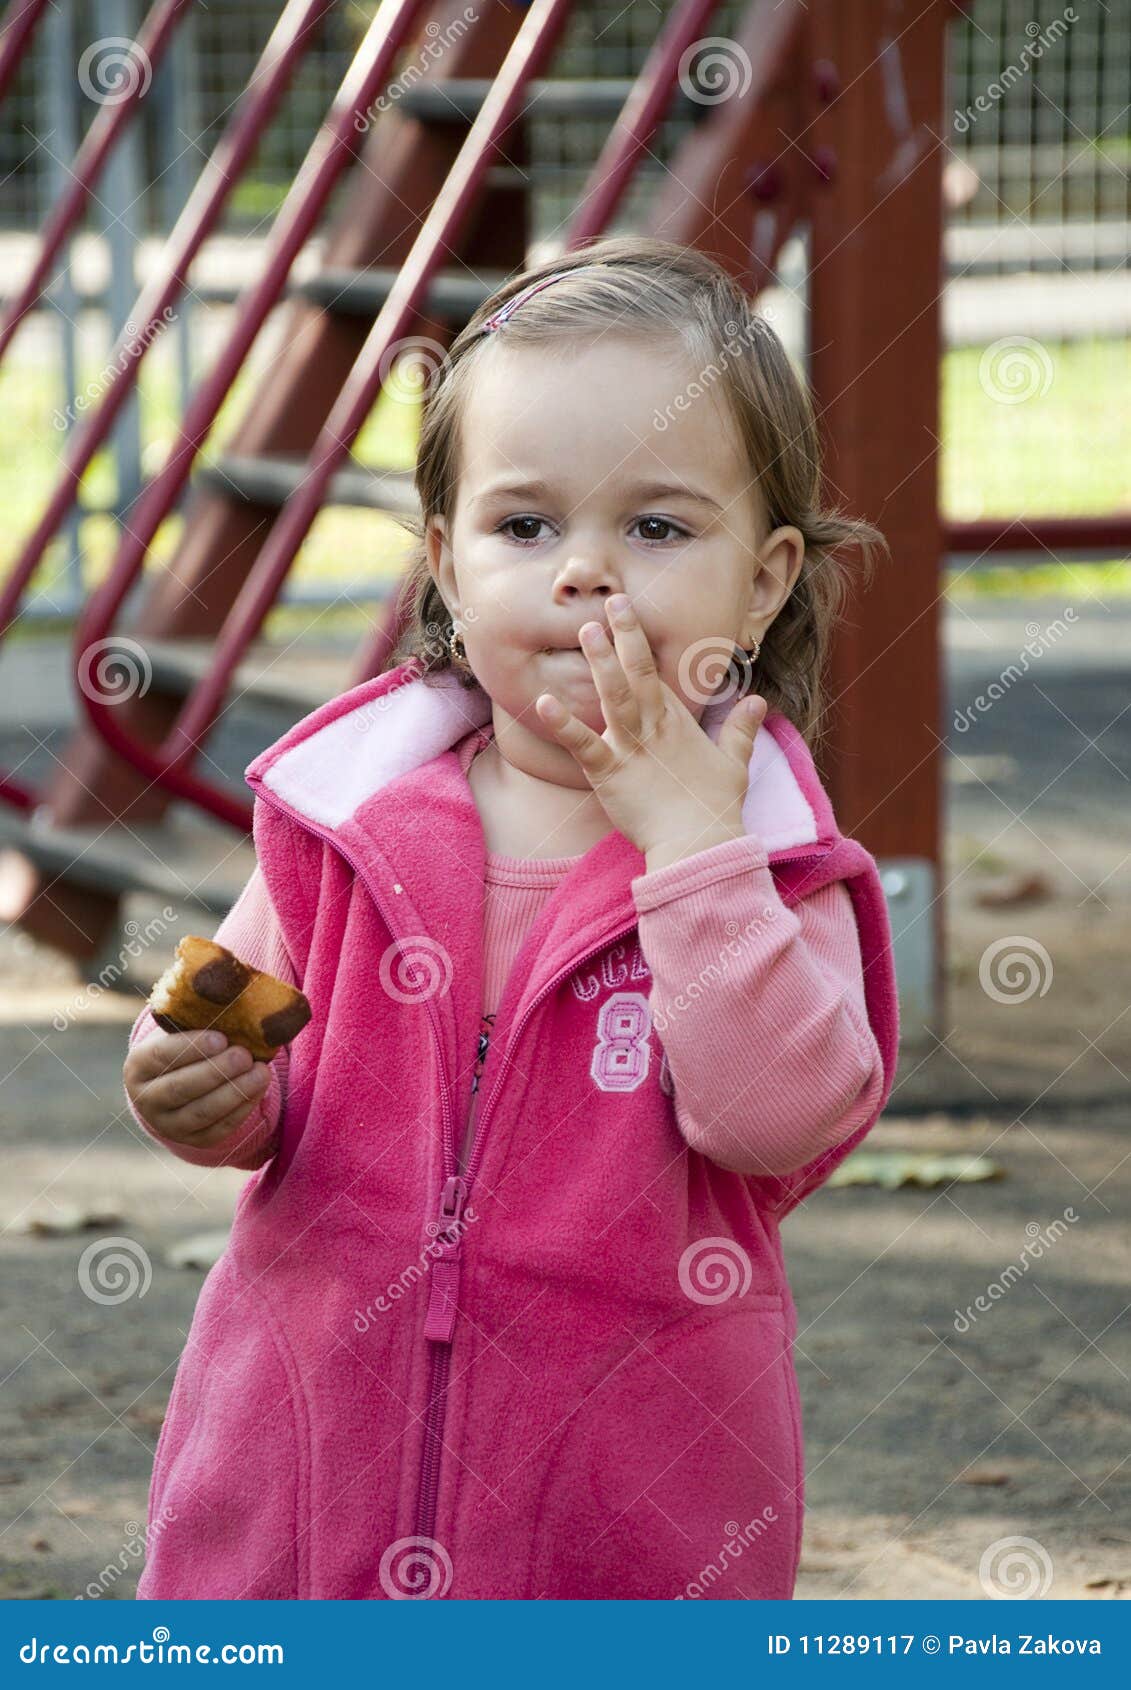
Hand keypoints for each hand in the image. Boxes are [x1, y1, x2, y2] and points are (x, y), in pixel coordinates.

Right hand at [123, 1027, 272, 1148]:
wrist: (182, 1080)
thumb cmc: (188, 1044)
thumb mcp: (183, 1028)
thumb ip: (198, 1013)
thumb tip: (229, 990)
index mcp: (138, 1066)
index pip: (160, 1056)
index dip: (191, 1047)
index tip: (221, 1038)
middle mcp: (146, 1099)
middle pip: (180, 1088)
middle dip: (216, 1071)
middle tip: (244, 1055)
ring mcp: (169, 1124)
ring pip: (202, 1112)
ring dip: (234, 1092)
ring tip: (260, 1071)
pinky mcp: (194, 1140)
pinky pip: (219, 1128)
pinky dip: (242, 1108)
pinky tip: (259, 1088)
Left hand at [533, 594, 767, 864]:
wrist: (700, 843)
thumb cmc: (715, 807)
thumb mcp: (733, 763)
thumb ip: (741, 729)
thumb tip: (759, 702)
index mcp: (676, 723)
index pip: (654, 674)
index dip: (638, 641)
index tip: (625, 611)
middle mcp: (653, 727)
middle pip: (637, 673)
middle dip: (624, 636)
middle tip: (610, 602)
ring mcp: (630, 747)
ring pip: (614, 696)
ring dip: (600, 662)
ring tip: (586, 630)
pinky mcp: (609, 773)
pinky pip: (582, 744)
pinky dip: (563, 723)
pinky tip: (544, 701)